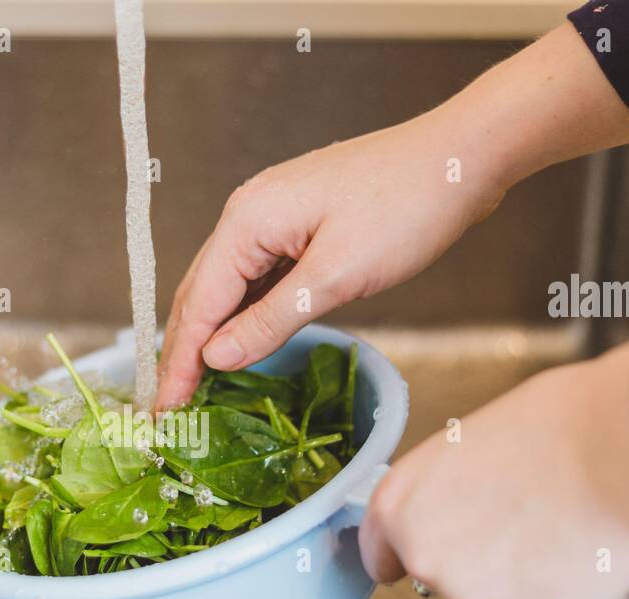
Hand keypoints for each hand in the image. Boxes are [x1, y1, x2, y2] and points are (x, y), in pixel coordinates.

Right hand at [154, 23, 628, 410]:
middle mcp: (248, 214)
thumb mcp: (337, 275)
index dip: (178, 363)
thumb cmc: (408, 207)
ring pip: (227, 288)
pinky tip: (243, 345)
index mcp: (247, 221)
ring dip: (211, 336)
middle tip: (172, 410)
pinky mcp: (299, 226)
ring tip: (197, 388)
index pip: (198, 304)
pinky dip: (244, 315)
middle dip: (183, 353)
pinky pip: (257, 278)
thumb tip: (217, 358)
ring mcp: (272, 217)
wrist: (462, 157)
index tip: (166, 411)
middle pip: (200, 294)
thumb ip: (271, 319)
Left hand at [358, 338, 628, 598]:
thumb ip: (449, 487)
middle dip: (471, 558)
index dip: (401, 550)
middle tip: (519, 520)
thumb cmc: (560, 425)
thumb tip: (463, 504)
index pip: (378, 548)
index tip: (416, 553)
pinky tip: (576, 552)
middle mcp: (423, 555)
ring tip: (557, 527)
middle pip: (438, 573)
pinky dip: (552, 593)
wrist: (624, 452)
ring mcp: (470, 597)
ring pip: (488, 596)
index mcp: (399, 503)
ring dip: (514, 576)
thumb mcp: (475, 442)